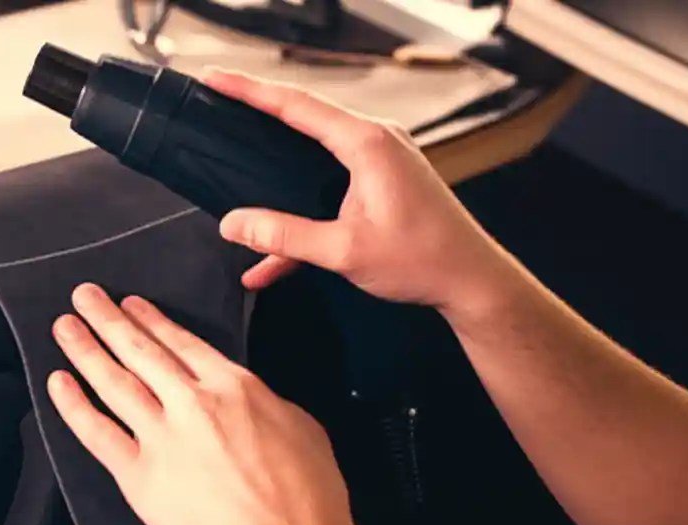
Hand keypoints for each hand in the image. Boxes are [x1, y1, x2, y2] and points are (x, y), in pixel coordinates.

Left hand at [47, 283, 363, 524]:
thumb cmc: (307, 498)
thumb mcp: (301, 428)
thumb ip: (265, 405)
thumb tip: (249, 402)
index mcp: (234, 387)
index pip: (182, 343)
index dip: (151, 320)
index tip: (130, 304)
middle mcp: (191, 402)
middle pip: (140, 350)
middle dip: (109, 319)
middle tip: (84, 296)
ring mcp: (161, 436)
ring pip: (113, 381)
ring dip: (85, 349)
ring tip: (64, 326)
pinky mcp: (138, 475)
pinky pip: (97, 432)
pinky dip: (73, 405)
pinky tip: (58, 384)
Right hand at [204, 69, 518, 322]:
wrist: (471, 281)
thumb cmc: (424, 260)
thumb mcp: (343, 251)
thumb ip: (283, 236)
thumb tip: (234, 225)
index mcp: (367, 144)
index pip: (296, 105)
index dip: (249, 90)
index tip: (216, 79)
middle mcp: (376, 141)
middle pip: (302, 119)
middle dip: (257, 113)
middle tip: (218, 101)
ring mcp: (380, 161)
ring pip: (312, 156)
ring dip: (275, 170)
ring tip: (235, 163)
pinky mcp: (381, 183)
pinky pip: (329, 187)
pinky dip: (302, 216)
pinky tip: (271, 260)